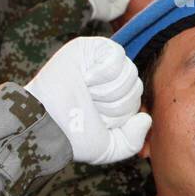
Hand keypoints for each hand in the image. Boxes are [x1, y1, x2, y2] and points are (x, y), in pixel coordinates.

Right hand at [24, 37, 151, 164]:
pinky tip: (86, 79)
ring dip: (107, 90)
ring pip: (128, 72)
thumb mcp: (109, 148)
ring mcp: (100, 61)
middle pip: (135, 86)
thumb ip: (133, 141)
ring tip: (86, 92)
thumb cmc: (73, 135)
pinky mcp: (89, 47)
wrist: (48, 121)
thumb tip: (146, 118)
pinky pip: (117, 54)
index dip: (120, 115)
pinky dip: (103, 72)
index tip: (98, 121)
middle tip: (90, 105)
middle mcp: (110, 80)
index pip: (137, 101)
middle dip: (114, 104)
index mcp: (115, 101)